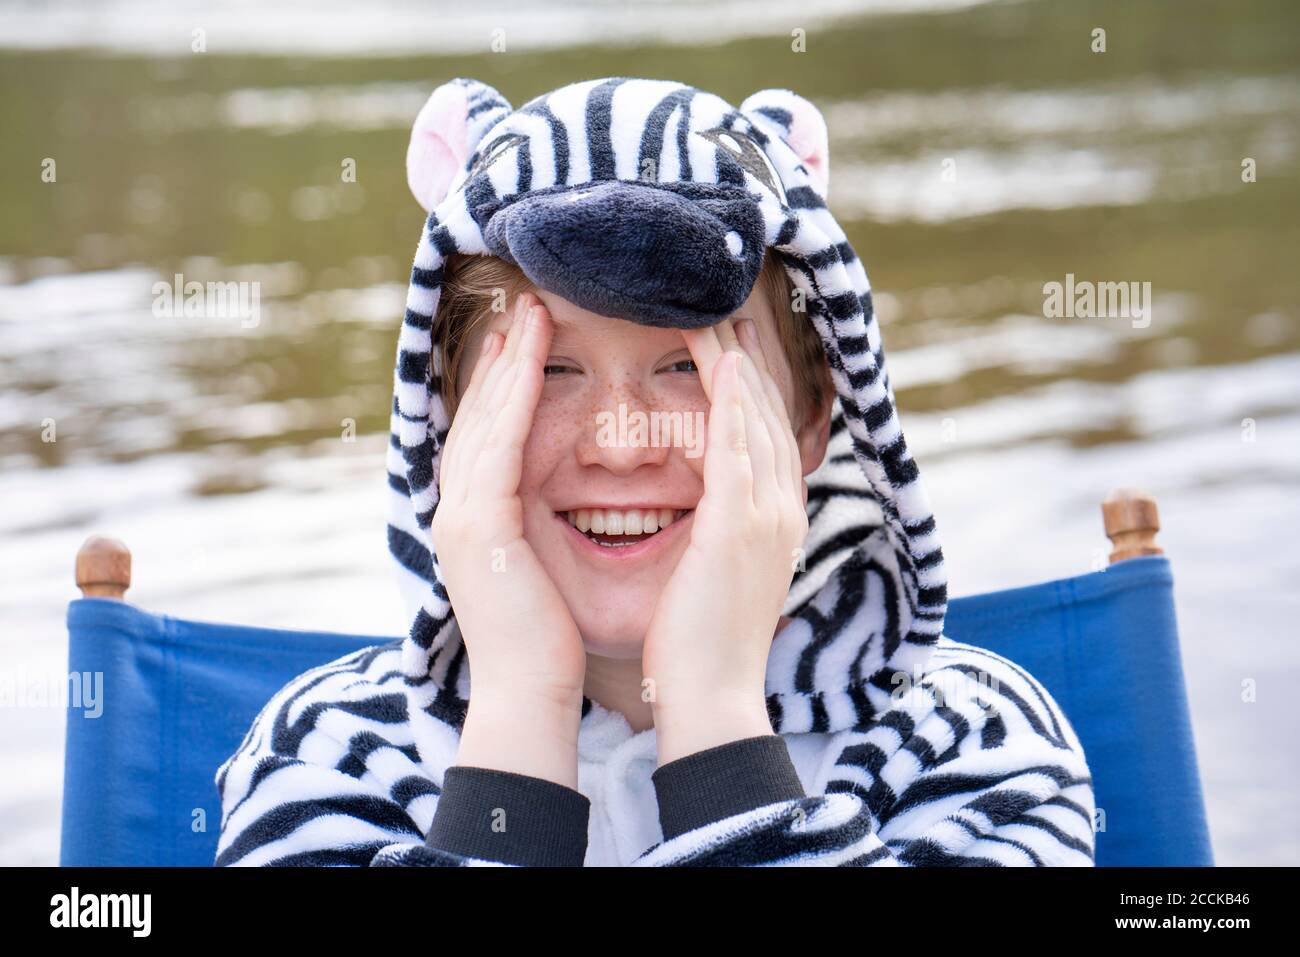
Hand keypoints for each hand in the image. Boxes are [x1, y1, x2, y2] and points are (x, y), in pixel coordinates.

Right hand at [432, 291, 586, 707]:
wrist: (530, 692)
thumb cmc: (546, 640)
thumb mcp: (537, 568)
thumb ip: (533, 525)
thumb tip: (551, 498)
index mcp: (473, 522)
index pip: (485, 439)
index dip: (501, 388)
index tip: (522, 343)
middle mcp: (456, 511)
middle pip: (476, 418)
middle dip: (499, 363)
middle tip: (520, 310)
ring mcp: (460, 515)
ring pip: (482, 421)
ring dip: (506, 365)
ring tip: (527, 316)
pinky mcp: (478, 524)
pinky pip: (497, 444)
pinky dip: (513, 398)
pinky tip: (531, 361)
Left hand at [641, 317, 809, 764]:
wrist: (711, 696)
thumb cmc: (700, 643)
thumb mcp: (717, 574)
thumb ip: (719, 532)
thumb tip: (704, 508)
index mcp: (774, 521)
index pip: (766, 437)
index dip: (751, 388)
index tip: (733, 347)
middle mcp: (782, 510)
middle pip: (768, 416)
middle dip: (748, 361)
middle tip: (728, 311)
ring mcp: (768, 516)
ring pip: (756, 420)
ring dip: (736, 364)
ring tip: (715, 316)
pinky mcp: (741, 527)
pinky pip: (739, 448)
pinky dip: (732, 402)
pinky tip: (720, 363)